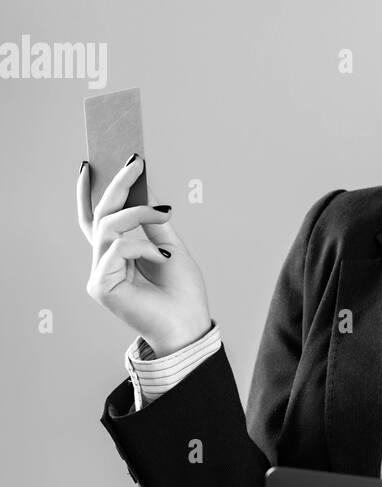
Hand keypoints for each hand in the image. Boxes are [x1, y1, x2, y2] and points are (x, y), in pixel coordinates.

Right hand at [78, 153, 212, 354]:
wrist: (189, 323)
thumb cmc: (182, 291)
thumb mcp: (171, 246)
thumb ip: (154, 222)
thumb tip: (145, 190)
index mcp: (118, 252)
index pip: (95, 218)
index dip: (88, 192)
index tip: (90, 164)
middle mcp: (104, 261)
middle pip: (100, 215)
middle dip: (117, 186)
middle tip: (135, 163)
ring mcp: (100, 273)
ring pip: (108, 226)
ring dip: (139, 213)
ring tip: (165, 212)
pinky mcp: (100, 285)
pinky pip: (118, 249)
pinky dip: (143, 248)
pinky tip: (161, 259)